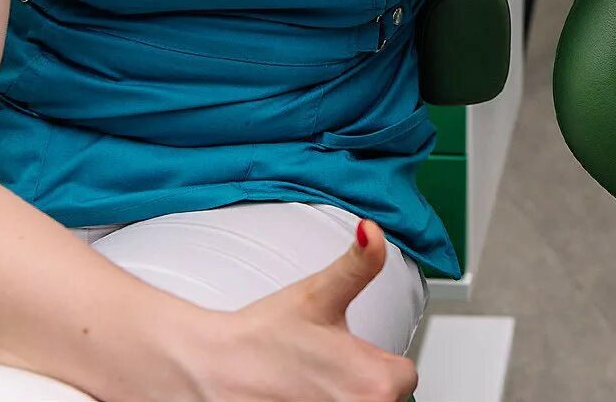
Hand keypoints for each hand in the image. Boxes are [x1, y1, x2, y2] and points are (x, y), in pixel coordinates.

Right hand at [183, 219, 417, 400]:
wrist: (209, 370)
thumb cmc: (261, 338)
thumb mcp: (319, 293)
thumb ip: (359, 263)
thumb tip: (373, 231)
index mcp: (375, 383)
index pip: (405, 376)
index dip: (378, 360)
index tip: (352, 354)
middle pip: (384, 398)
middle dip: (360, 384)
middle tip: (323, 368)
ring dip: (340, 398)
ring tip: (308, 384)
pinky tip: (297, 396)